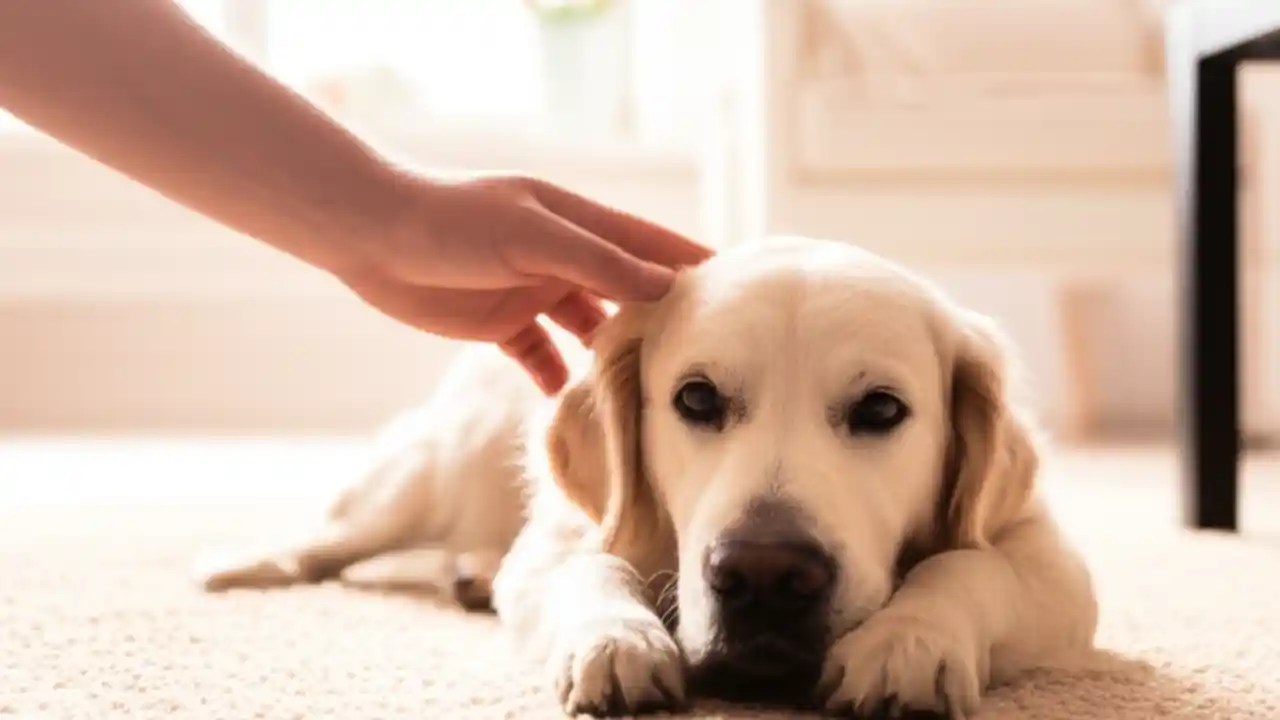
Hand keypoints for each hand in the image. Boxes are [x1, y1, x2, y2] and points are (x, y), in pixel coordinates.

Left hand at [335, 172, 711, 392]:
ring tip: (648, 395)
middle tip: (701, 360)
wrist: (372, 238)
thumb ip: (597, 261)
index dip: (693, 266)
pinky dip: (561, 381)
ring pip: (591, 330)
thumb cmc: (453, 222)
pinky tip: (578, 410)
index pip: (651, 245)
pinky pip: (545, 358)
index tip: (740, 293)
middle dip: (660, 322)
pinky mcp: (504, 324)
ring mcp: (536, 291)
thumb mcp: (532, 236)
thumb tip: (663, 285)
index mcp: (579, 223)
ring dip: (613, 359)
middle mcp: (565, 256)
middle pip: (627, 293)